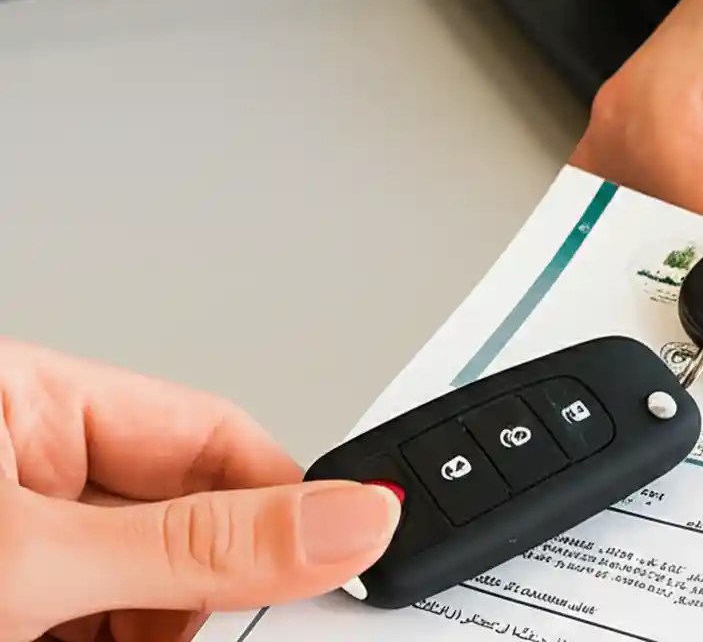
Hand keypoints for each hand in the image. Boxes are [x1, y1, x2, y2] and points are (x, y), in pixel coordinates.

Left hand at [0, 338, 400, 641]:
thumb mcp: (33, 562)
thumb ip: (192, 546)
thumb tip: (346, 520)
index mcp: (29, 406)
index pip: (213, 436)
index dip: (288, 500)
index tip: (347, 559)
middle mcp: (29, 473)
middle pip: (197, 523)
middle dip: (230, 588)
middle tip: (269, 631)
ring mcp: (26, 554)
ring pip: (163, 592)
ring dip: (184, 635)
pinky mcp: (22, 618)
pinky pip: (121, 633)